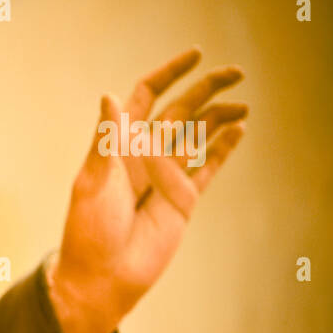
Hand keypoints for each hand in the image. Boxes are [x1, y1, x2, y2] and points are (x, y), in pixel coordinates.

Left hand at [48, 48, 247, 332]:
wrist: (103, 277)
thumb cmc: (89, 230)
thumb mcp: (93, 181)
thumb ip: (106, 140)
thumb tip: (108, 94)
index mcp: (119, 145)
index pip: (146, 97)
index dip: (168, 74)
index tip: (195, 55)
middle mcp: (144, 156)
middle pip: (180, 111)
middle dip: (206, 89)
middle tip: (235, 72)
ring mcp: (165, 177)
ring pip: (198, 136)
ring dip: (220, 117)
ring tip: (243, 105)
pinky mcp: (183, 200)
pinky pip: (207, 168)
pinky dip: (223, 149)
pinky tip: (239, 130)